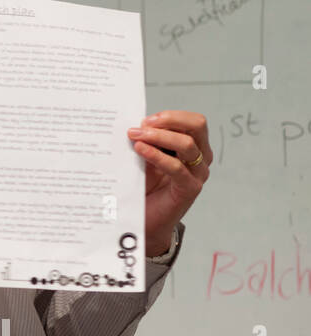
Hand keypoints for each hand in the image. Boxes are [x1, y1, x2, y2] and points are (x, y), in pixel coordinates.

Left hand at [127, 110, 210, 255]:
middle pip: (197, 126)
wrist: (146, 219)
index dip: (170, 116)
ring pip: (187, 144)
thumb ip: (146, 140)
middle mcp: (201, 158)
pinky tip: (141, 150)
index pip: (192, 121)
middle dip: (169, 120)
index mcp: (194, 146)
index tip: (145, 119)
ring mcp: (198, 173)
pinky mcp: (190, 189)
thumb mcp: (146, 157)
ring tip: (136, 136)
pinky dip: (157, 155)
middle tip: (142, 124)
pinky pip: (176, 167)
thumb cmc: (146, 186)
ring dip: (159, 136)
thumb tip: (134, 123)